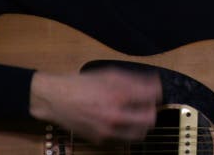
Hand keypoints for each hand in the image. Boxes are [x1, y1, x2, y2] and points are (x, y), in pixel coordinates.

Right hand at [29, 66, 161, 143]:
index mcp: (119, 95)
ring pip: (139, 133)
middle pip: (150, 119)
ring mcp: (108, 130)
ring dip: (142, 123)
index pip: (152, 96)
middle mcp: (116, 115)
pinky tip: (121, 120)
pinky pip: (123, 138)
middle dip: (152, 110)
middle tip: (147, 104)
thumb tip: (153, 81)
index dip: (158, 91)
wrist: (56, 99)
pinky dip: (127, 130)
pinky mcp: (101, 140)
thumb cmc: (81, 84)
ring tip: (136, 114)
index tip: (156, 90)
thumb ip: (133, 79)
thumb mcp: (109, 74)